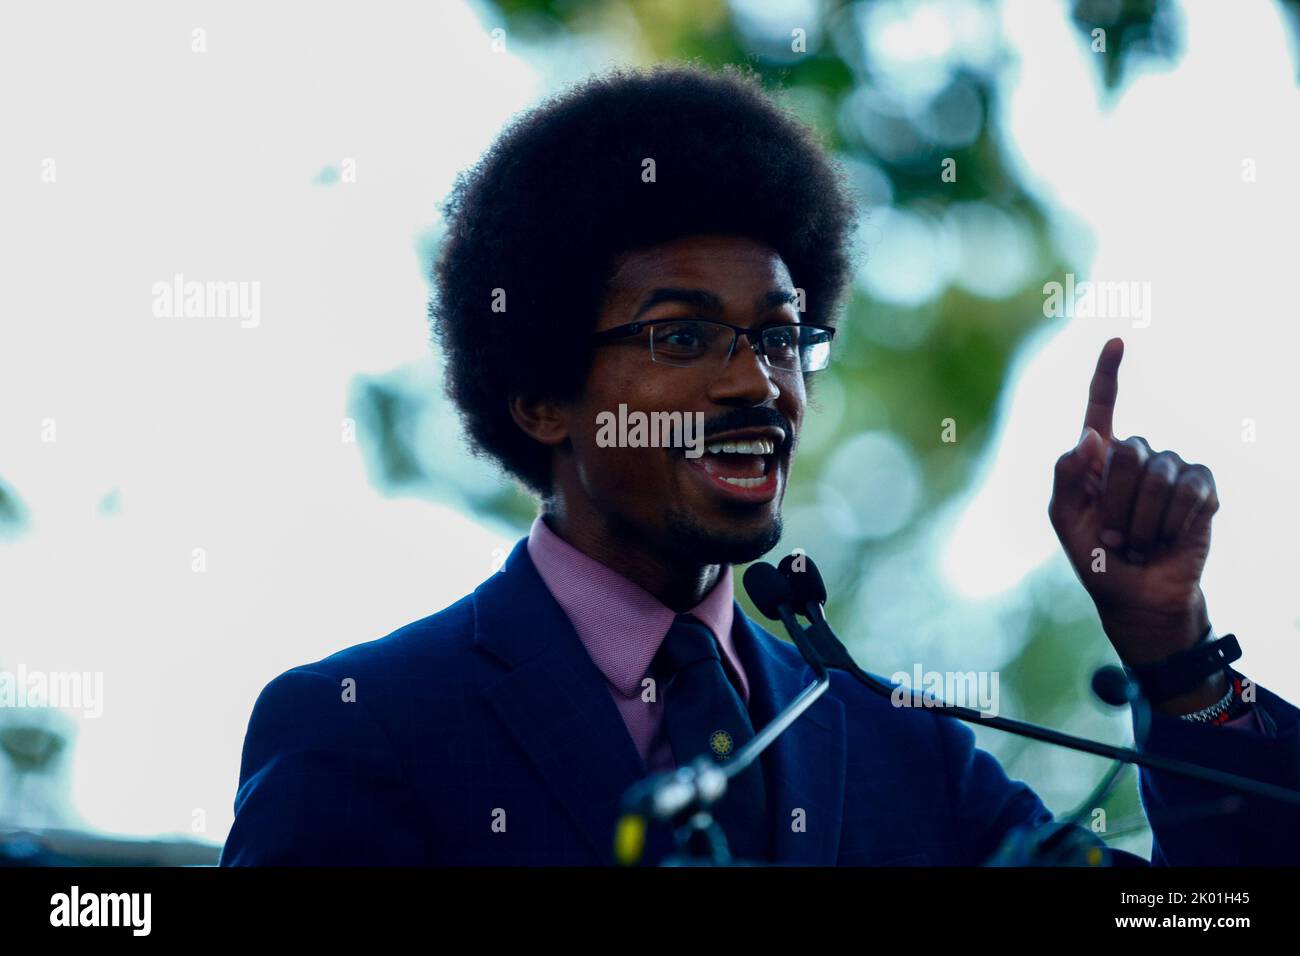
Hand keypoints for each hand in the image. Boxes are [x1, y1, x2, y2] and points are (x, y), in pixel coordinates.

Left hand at [1048, 338, 1219, 672]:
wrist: (1137, 597)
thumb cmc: (1096, 558)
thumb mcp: (1065, 520)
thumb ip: (1067, 476)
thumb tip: (1091, 435)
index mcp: (1098, 459)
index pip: (1102, 405)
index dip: (1107, 373)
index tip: (1115, 341)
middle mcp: (1137, 457)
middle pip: (1128, 450)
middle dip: (1117, 501)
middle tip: (1116, 534)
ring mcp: (1172, 470)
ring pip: (1158, 475)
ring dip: (1143, 520)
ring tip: (1139, 542)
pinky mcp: (1202, 489)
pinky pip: (1189, 491)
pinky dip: (1172, 522)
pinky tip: (1169, 538)